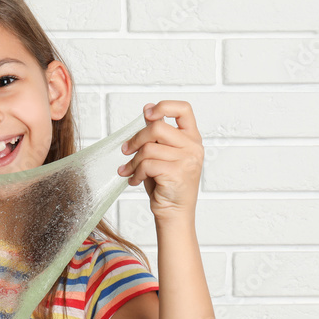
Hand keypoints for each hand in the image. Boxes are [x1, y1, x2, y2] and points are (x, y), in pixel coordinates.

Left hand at [116, 100, 203, 220]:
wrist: (173, 212)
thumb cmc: (166, 184)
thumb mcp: (161, 154)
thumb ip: (157, 135)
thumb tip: (147, 109)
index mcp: (191, 138)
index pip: (183, 109)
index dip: (164, 106)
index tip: (147, 114)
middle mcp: (193, 146)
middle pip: (158, 127)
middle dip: (136, 139)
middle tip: (125, 150)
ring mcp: (187, 160)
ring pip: (148, 148)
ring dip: (133, 162)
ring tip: (129, 171)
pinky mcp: (177, 173)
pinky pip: (147, 164)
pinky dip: (136, 173)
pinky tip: (134, 180)